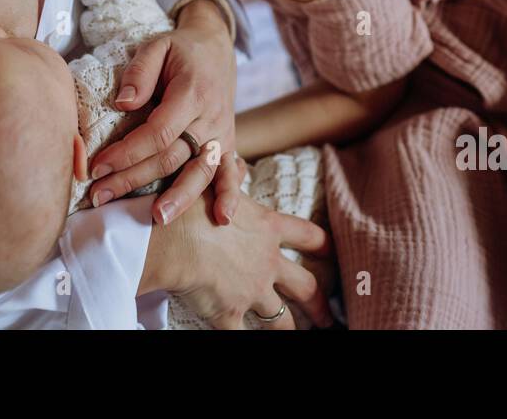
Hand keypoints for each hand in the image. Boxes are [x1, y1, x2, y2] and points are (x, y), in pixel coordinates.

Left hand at [88, 0, 238, 225]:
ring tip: (156, 218)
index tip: (97, 167)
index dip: (127, 153)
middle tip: (101, 196)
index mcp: (192, 92)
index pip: (158, 132)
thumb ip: (140, 72)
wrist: (216, 48)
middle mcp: (211, 117)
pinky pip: (231, 173)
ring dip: (179, 197)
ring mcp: (223, 133)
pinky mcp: (228, 143)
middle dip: (134, 179)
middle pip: (172, 157)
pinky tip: (221, 219)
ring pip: (200, 171)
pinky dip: (230, 196)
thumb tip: (122, 104)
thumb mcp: (157, 46)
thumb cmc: (180, 50)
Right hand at [141, 187, 333, 329]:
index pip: (308, 236)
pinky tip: (247, 342)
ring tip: (298, 336)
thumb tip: (237, 163)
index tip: (334, 254)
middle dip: (320, 304)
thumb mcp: (216, 181)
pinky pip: (241, 336)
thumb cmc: (190, 205)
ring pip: (280, 320)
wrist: (172, 239)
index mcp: (268, 229)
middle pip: (306, 286)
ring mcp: (252, 291)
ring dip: (289, 330)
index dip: (324, 246)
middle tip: (329, 317)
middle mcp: (267, 263)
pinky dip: (246, 340)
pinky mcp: (230, 313)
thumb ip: (232, 177)